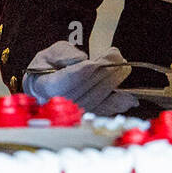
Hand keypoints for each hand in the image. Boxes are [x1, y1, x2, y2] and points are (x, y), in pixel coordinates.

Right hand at [22, 41, 136, 116]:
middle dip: (108, 71)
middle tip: (119, 57)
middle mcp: (61, 103)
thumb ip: (63, 53)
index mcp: (48, 86)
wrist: (41, 91)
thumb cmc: (46, 70)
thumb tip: (81, 59)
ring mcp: (73, 114)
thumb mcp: (49, 54)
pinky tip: (130, 98)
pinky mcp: (85, 119)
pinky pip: (103, 112)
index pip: (75, 77)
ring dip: (114, 83)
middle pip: (90, 87)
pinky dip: (118, 105)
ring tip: (124, 69)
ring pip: (99, 99)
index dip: (93, 67)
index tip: (107, 55)